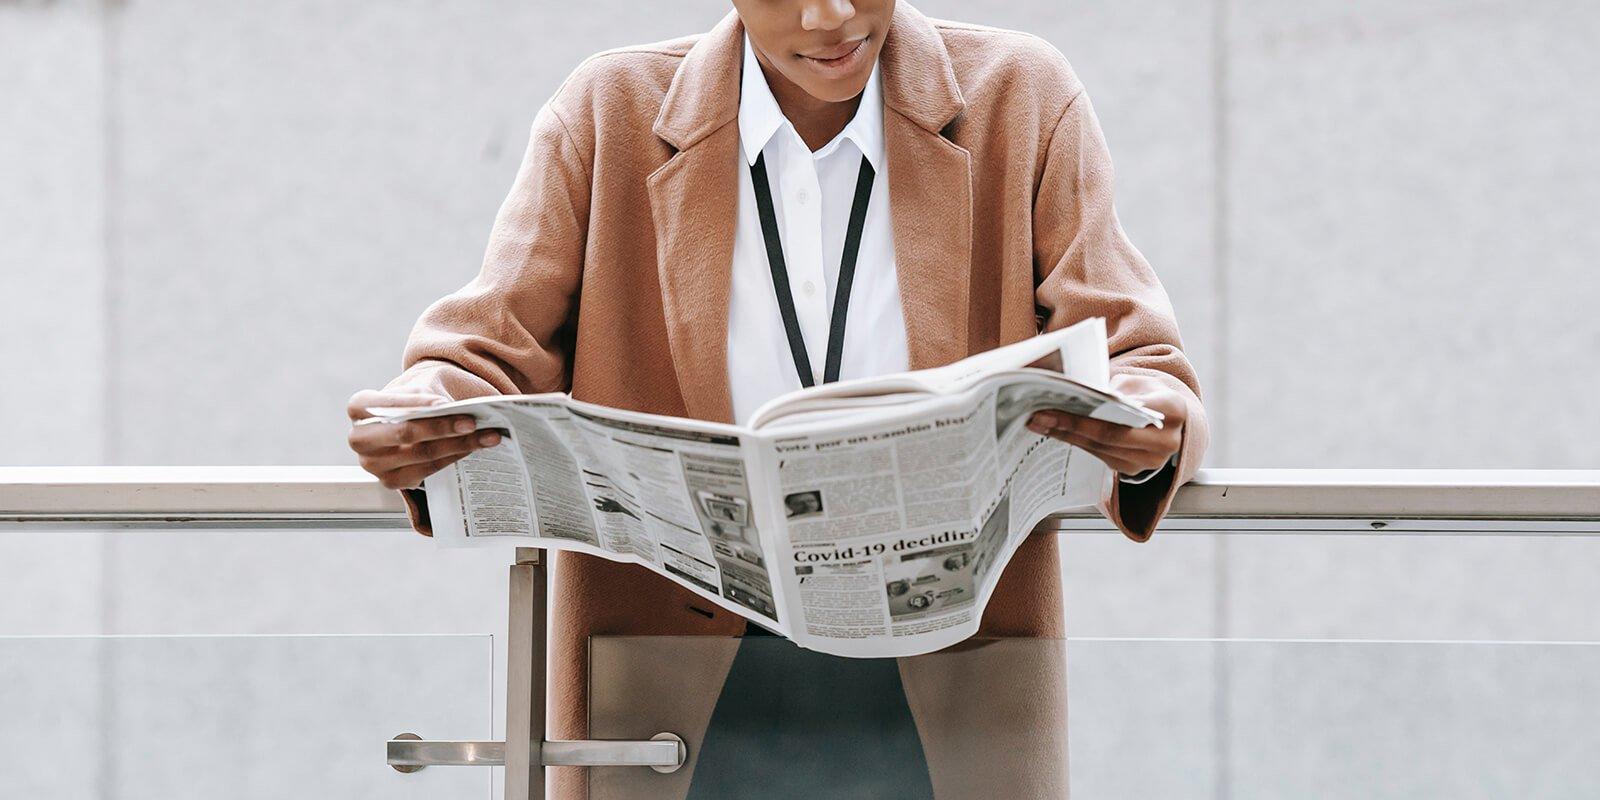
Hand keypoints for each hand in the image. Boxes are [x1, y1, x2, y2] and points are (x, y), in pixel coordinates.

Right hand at [346, 388, 502, 489]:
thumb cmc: (407, 406)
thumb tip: (453, 409)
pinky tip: (473, 448)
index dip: (417, 403)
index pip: (388, 403)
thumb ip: (425, 397)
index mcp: (359, 407)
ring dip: (459, 444)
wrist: (401, 427)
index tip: (445, 403)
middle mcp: (359, 438)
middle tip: (472, 422)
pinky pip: (428, 470)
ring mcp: (372, 464)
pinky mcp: (390, 482)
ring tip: (487, 435)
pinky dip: (453, 457)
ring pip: (422, 454)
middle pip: (405, 432)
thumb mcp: (412, 393)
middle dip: (442, 427)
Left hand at [1025, 373, 1184, 476]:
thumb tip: (1071, 391)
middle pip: (1110, 435)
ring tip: (1040, 423)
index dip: (1091, 412)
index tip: (1058, 402)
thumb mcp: (1136, 381)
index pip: (1127, 413)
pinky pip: (1099, 456)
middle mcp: (1166, 441)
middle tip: (1038, 417)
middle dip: (1070, 425)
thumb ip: (1111, 387)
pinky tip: (1055, 432)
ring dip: (1067, 436)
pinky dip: (1076, 443)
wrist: (1168, 418)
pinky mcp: (1133, 470)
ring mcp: (1150, 461)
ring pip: (1101, 448)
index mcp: (1173, 409)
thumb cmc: (1148, 393)